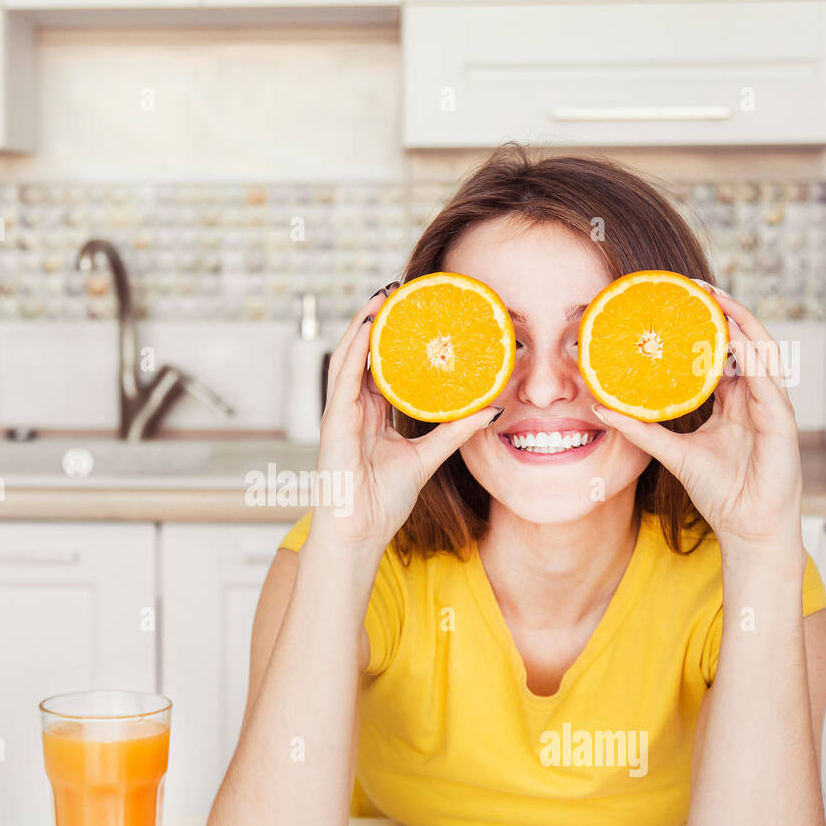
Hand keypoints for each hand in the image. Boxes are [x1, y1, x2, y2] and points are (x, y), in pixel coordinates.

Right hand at [311, 285, 501, 553]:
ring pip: (348, 357)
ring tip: (384, 296)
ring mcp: (340, 413)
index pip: (380, 367)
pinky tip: (368, 325)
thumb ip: (454, 431)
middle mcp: (352, 409)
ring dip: (363, 324)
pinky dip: (354, 348)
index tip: (413, 313)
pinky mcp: (334, 421)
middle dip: (377, 322)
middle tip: (401, 293)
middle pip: (362, 354)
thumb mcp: (427, 458)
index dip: (392, 338)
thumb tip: (491, 408)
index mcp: (369, 415)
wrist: (360, 532)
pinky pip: (344, 377)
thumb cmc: (382, 501)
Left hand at [590, 282, 802, 553]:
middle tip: (696, 285)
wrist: (747, 525)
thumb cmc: (719, 489)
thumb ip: (640, 430)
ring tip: (716, 297)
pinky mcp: (782, 421)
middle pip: (744, 341)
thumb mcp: (672, 452)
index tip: (680, 301)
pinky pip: (767, 381)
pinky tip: (736, 339)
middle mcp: (755, 395)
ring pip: (760, 351)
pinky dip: (752, 358)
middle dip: (724, 311)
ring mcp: (771, 405)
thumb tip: (599, 408)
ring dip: (741, 321)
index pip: (723, 351)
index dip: (706, 324)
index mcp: (734, 399)